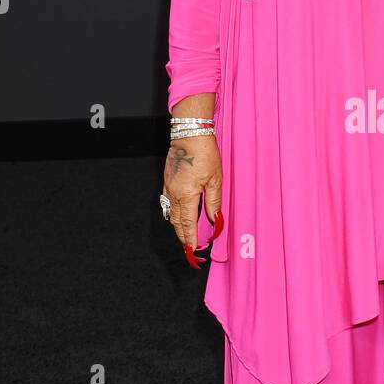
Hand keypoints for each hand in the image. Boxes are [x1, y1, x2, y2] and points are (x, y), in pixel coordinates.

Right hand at [162, 136, 222, 251]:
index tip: (193, 248)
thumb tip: (214, 218)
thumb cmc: (204, 153)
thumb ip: (214, 201)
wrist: (189, 134)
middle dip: (182, 235)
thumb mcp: (215, 179)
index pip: (188, 223)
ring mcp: (168, 186)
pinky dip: (173, 212)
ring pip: (170, 212)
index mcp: (186, 195)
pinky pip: (168, 202)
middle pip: (176, 221)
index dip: (190, 238)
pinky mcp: (167, 180)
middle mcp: (174, 193)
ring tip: (184, 234)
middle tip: (189, 246)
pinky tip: (178, 215)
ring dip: (177, 225)